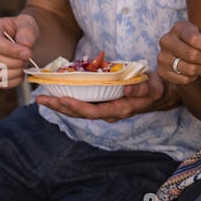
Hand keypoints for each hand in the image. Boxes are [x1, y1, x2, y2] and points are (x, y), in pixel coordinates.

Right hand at [0, 13, 39, 89]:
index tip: (28, 53)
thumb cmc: (23, 30)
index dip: (12, 51)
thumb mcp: (28, 23)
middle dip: (15, 62)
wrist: (23, 40)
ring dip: (16, 72)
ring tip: (24, 63)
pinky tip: (21, 71)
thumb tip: (25, 44)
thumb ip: (27, 30)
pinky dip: (14, 80)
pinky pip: (0, 83)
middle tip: (28, 58)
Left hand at [36, 70, 176, 122]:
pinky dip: (68, 101)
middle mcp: (109, 112)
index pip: (94, 111)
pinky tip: (56, 95)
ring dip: (60, 105)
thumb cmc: (156, 88)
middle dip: (60, 107)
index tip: (62, 100)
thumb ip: (142, 89)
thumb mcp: (153, 87)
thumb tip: (128, 91)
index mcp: (120, 109)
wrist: (159, 94)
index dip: (77, 107)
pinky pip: (82, 105)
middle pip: (81, 114)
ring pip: (79, 111)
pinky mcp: (102, 104)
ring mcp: (104, 109)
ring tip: (42, 99)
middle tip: (41, 99)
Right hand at [159, 21, 200, 85]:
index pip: (195, 38)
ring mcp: (162, 57)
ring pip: (189, 69)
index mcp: (178, 28)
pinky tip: (195, 71)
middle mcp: (166, 41)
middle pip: (192, 55)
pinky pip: (183, 79)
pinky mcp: (161, 71)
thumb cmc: (194, 42)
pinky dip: (194, 78)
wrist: (179, 53)